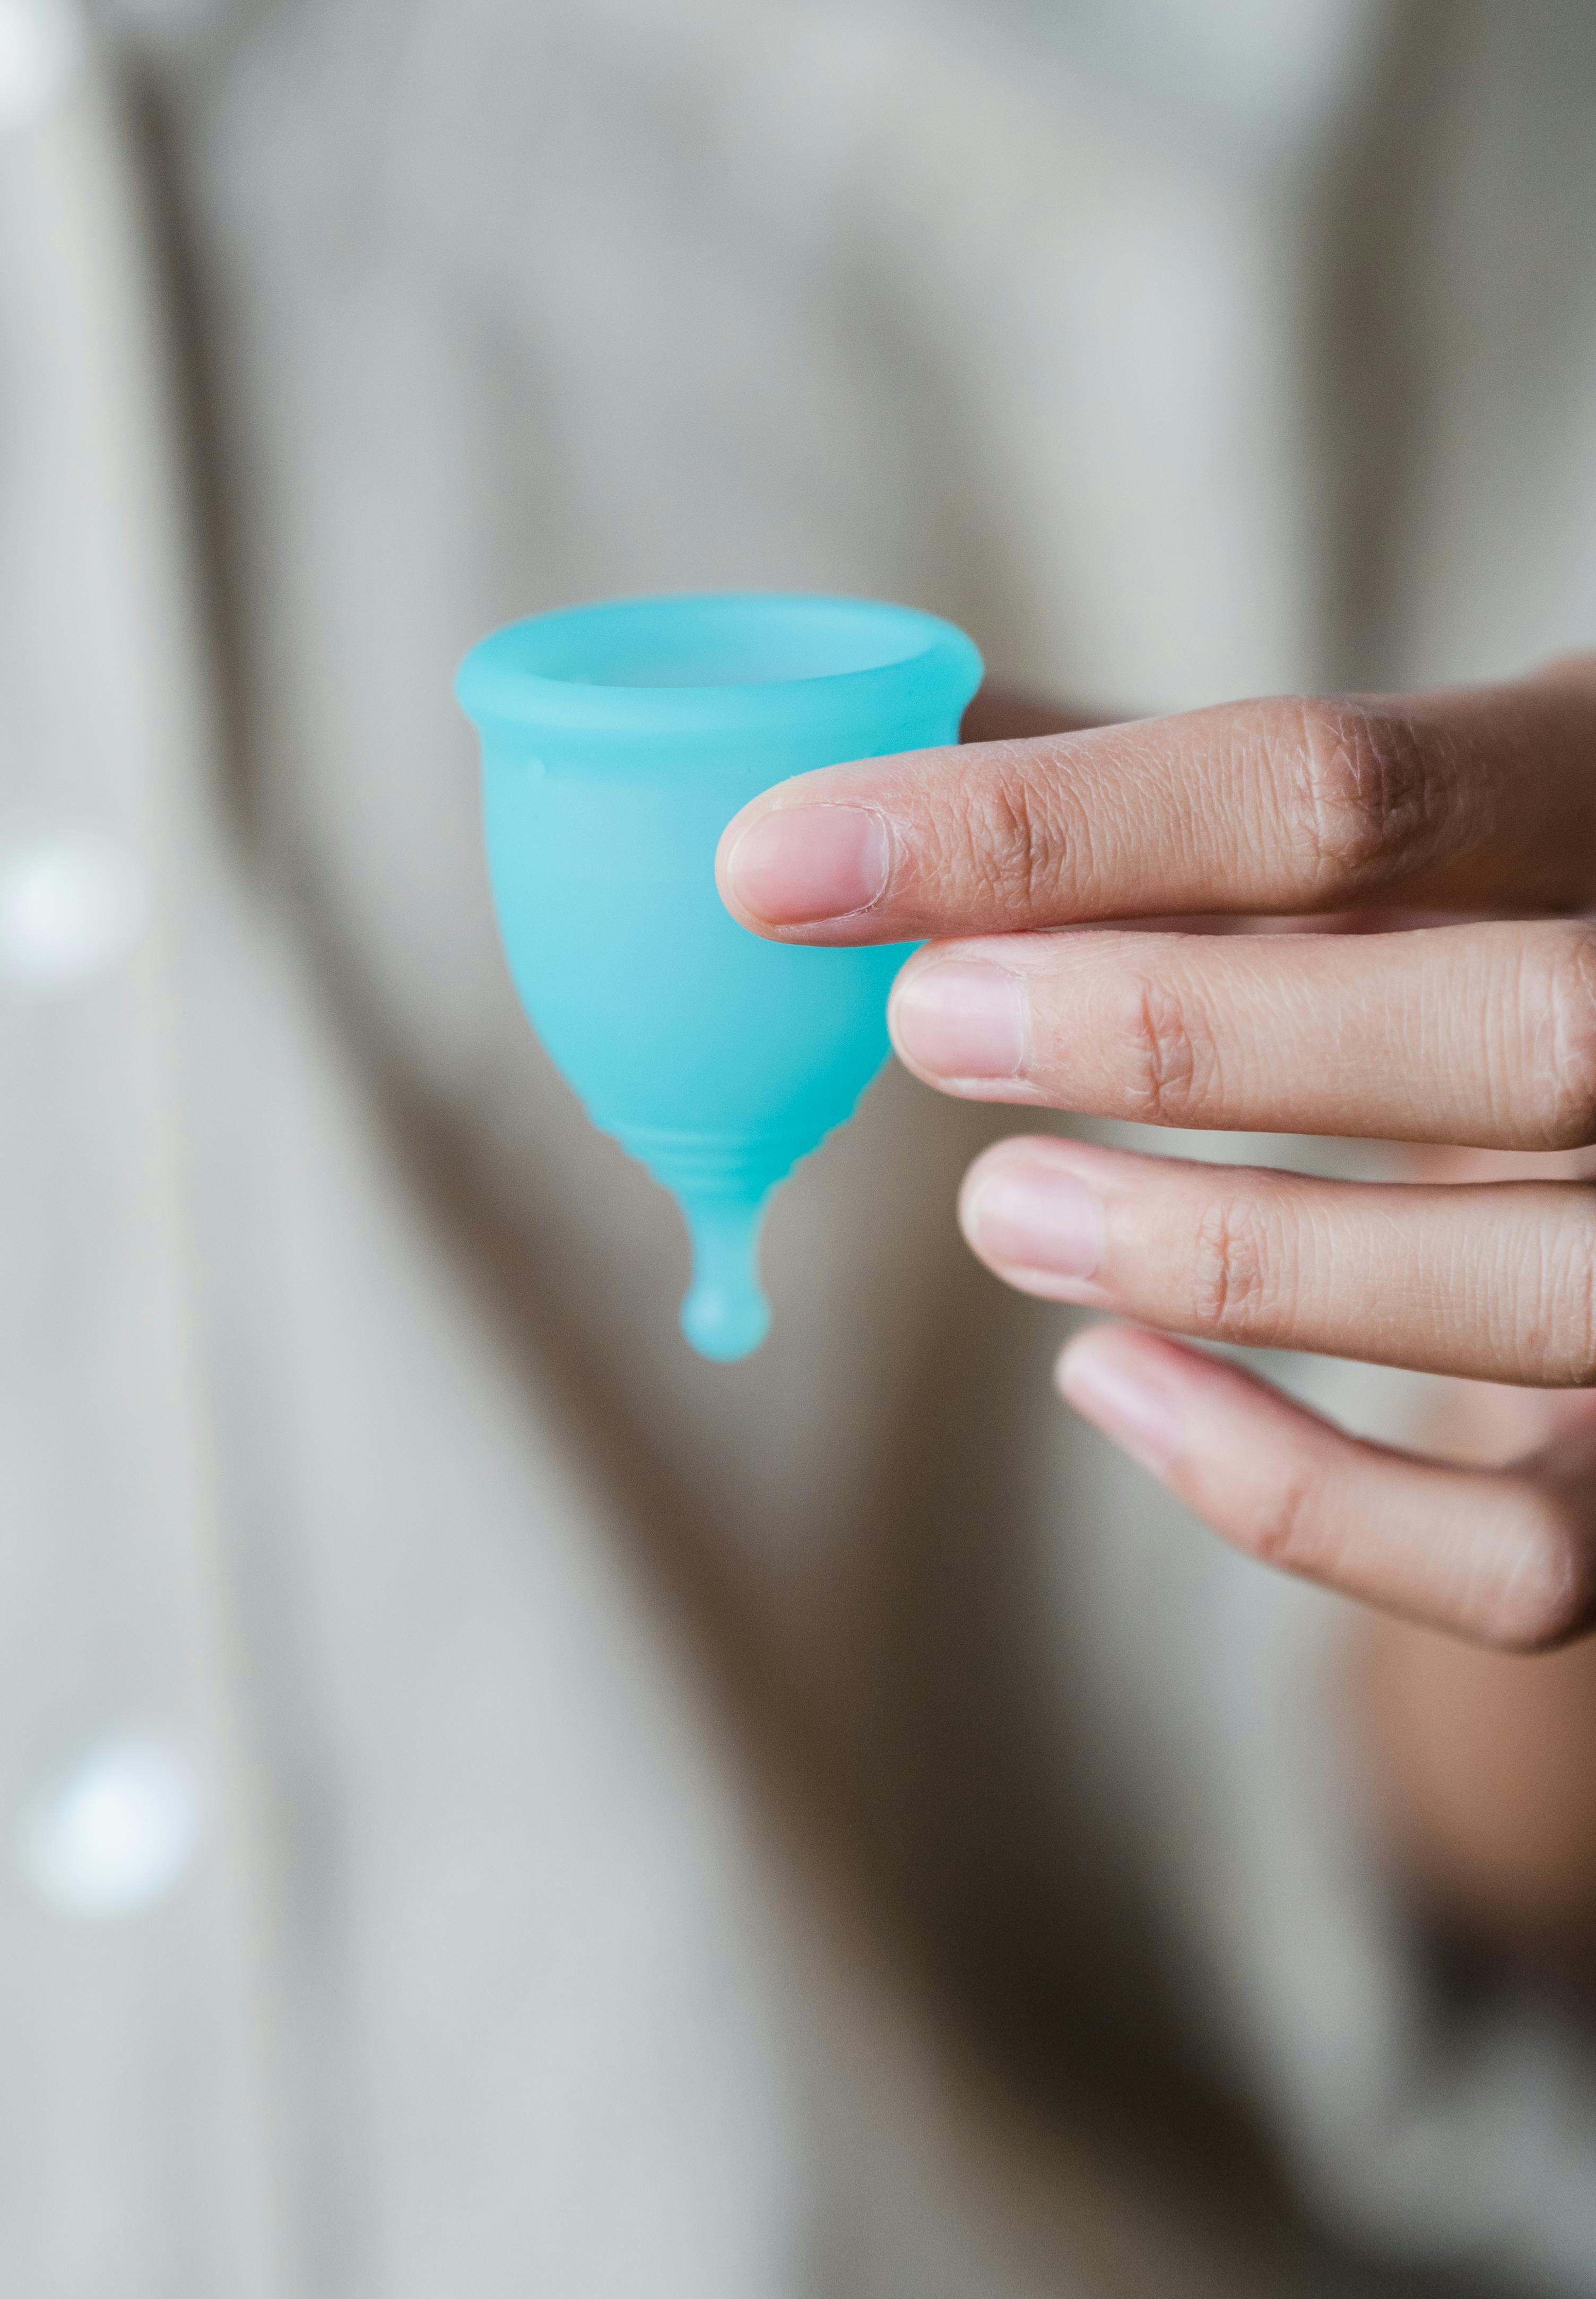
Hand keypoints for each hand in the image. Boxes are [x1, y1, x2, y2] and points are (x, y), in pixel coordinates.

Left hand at [716, 662, 1595, 1652]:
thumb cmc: (1450, 915)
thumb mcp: (1347, 816)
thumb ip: (1128, 784)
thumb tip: (838, 743)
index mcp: (1592, 786)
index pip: (1346, 787)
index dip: (1046, 825)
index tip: (783, 859)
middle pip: (1518, 1028)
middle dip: (1182, 1032)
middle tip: (922, 1021)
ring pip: (1523, 1292)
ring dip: (1227, 1257)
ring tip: (995, 1209)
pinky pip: (1520, 1555)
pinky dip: (1291, 1492)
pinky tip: (1105, 1380)